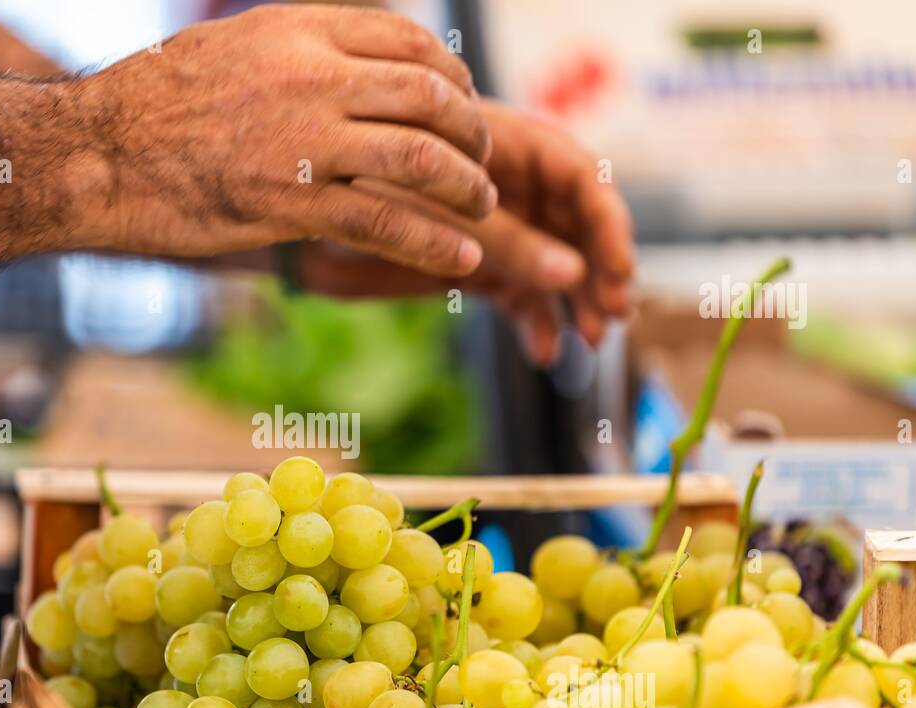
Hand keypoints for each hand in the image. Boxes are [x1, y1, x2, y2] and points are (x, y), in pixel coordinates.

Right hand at [73, 4, 495, 276]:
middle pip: (430, 97)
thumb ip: (299, 51)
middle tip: (483, 162)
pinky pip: (386, 223)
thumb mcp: (233, 46)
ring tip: (482, 209)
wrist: (94, 152)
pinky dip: (435, 244)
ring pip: (422, 159)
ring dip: (467, 189)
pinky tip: (463, 259)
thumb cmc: (154, 104)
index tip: (463, 106)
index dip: (454, 77)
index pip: (410, 42)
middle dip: (473, 133)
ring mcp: (303, 140)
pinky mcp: (290, 204)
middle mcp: (311, 75)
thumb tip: (352, 70)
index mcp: (300, 29)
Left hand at [295, 100, 635, 363]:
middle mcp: (507, 187)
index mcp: (501, 147)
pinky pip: (521, 298)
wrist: (295, 230)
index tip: (620, 271)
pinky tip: (543, 352)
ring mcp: (493, 231)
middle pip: (579, 224)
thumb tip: (576, 275)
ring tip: (589, 340)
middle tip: (613, 315)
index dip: (607, 223)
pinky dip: (535, 323)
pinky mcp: (475, 271)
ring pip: (558, 265)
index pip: (580, 176)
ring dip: (579, 301)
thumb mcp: (433, 216)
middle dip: (601, 269)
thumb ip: (503, 242)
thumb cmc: (357, 198)